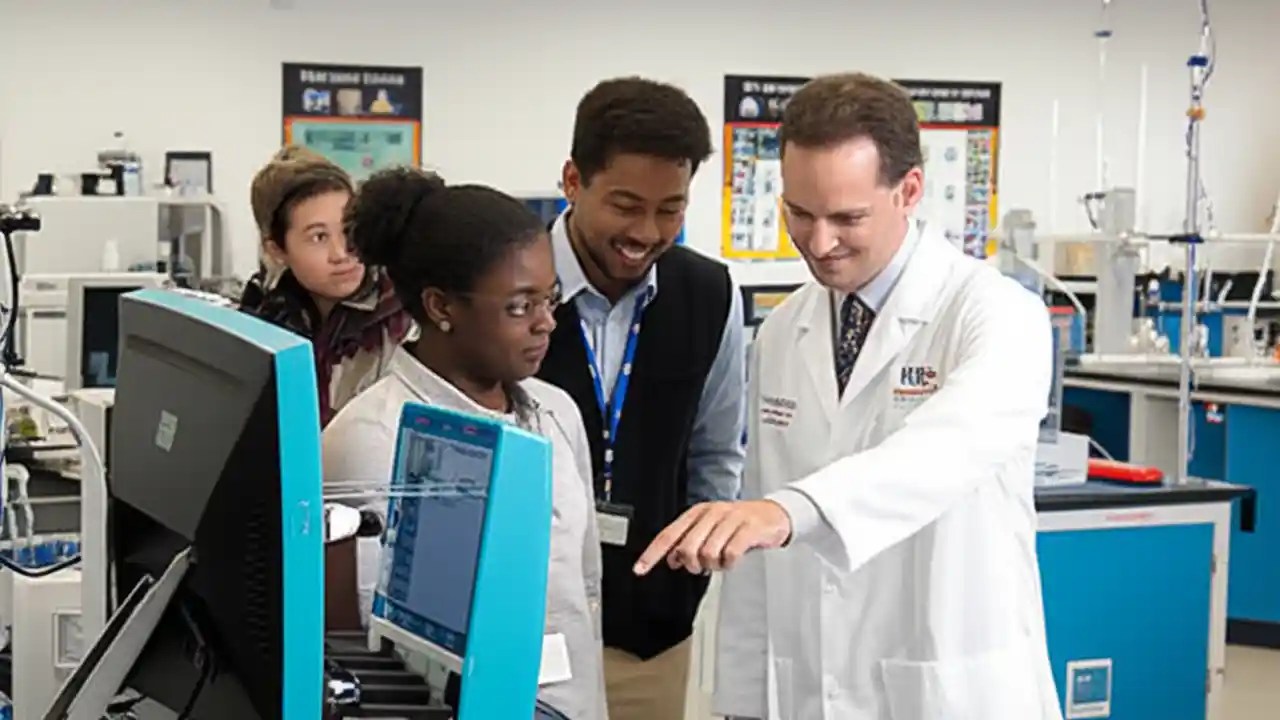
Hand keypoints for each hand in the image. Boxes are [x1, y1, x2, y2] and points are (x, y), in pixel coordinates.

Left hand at [633, 500, 791, 575]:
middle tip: (702, 566)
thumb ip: (689, 542)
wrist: (773, 514)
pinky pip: (730, 554)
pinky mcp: (749, 528)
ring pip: (708, 553)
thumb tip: (671, 559)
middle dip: (692, 564)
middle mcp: (711, 513)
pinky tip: (733, 561)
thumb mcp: (710, 529)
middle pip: (687, 548)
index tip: (640, 569)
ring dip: (714, 565)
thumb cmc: (739, 524)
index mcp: (697, 513)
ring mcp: (731, 519)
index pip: (669, 535)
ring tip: (722, 560)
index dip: (652, 554)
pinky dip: (730, 564)